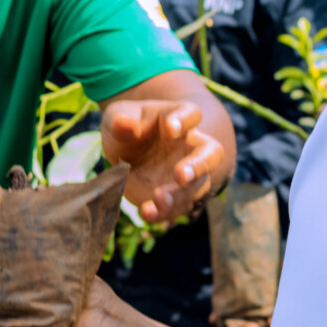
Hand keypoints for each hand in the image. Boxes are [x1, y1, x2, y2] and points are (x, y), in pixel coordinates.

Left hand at [101, 100, 225, 221]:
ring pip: (198, 185)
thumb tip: (125, 125)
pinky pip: (179, 207)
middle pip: (211, 153)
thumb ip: (120, 121)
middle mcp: (191, 145)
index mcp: (178, 117)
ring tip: (159, 199)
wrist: (124, 152)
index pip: (191, 114)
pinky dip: (164, 213)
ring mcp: (189, 173)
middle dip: (198, 165)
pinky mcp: (178, 196)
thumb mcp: (116, 118)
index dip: (184, 121)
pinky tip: (147, 212)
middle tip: (180, 175)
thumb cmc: (125, 127)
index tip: (170, 128)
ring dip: (180, 195)